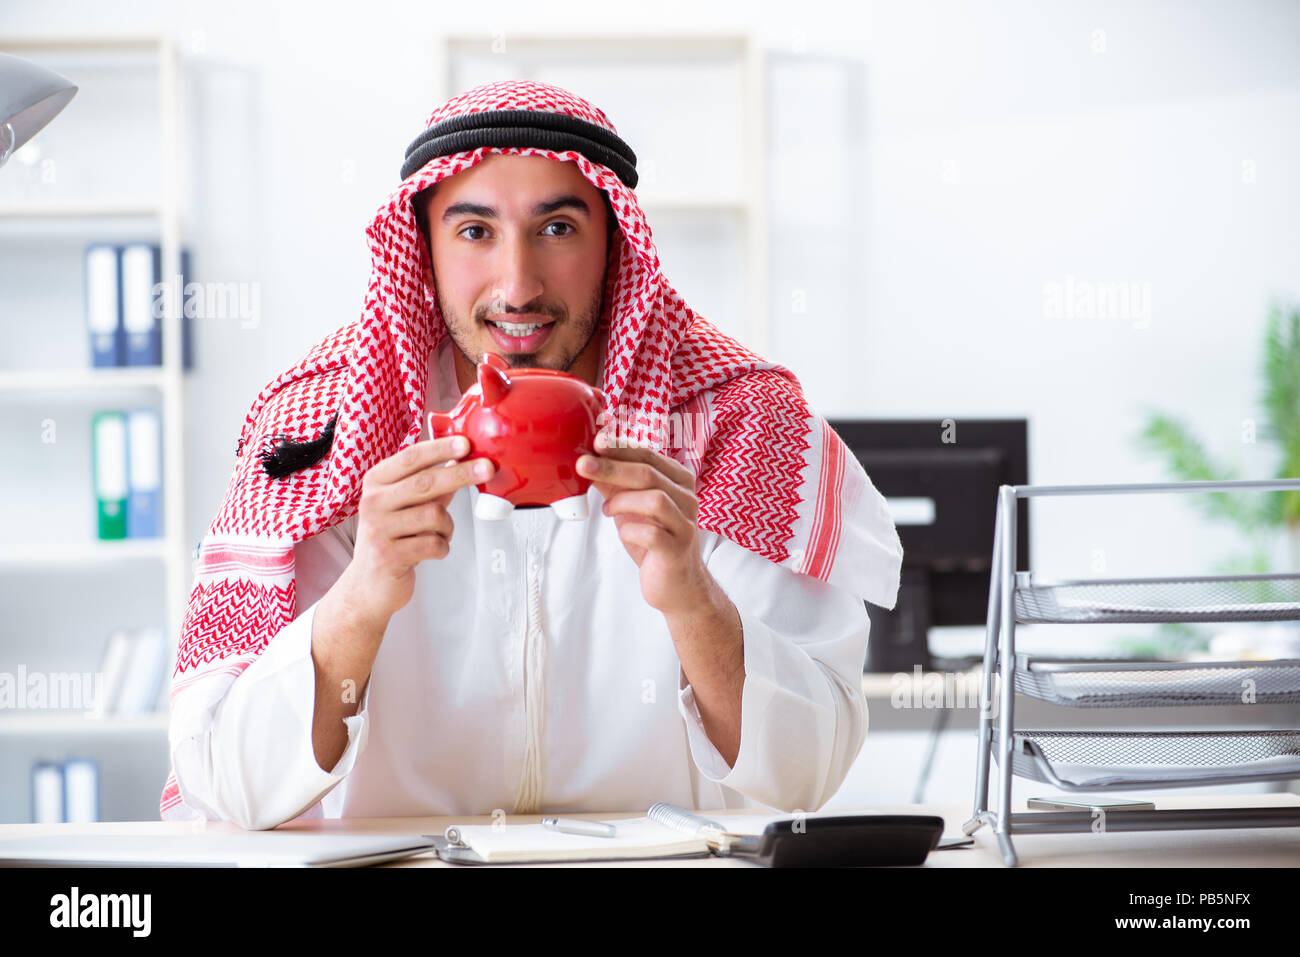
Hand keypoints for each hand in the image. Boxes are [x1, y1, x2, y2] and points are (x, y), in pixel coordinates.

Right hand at [343, 435, 493, 622]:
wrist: (369, 583)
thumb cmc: (394, 537)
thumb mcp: (409, 504)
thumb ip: (432, 482)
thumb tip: (464, 456)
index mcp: (377, 482)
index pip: (412, 458)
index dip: (440, 449)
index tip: (466, 443)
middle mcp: (373, 502)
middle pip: (426, 482)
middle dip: (461, 474)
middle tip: (488, 468)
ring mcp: (378, 529)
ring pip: (434, 515)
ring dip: (447, 526)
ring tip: (440, 534)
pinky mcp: (388, 555)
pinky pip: (433, 544)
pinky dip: (442, 547)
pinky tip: (432, 550)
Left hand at [577, 433, 710, 616]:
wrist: (675, 583)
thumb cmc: (654, 540)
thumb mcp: (631, 506)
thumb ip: (615, 484)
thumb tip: (588, 461)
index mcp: (678, 481)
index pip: (649, 455)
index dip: (621, 447)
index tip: (596, 442)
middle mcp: (687, 499)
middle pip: (649, 473)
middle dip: (612, 468)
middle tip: (583, 465)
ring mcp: (685, 524)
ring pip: (655, 500)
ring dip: (623, 501)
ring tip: (608, 510)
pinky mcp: (677, 550)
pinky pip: (652, 533)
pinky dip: (630, 530)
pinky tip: (625, 533)